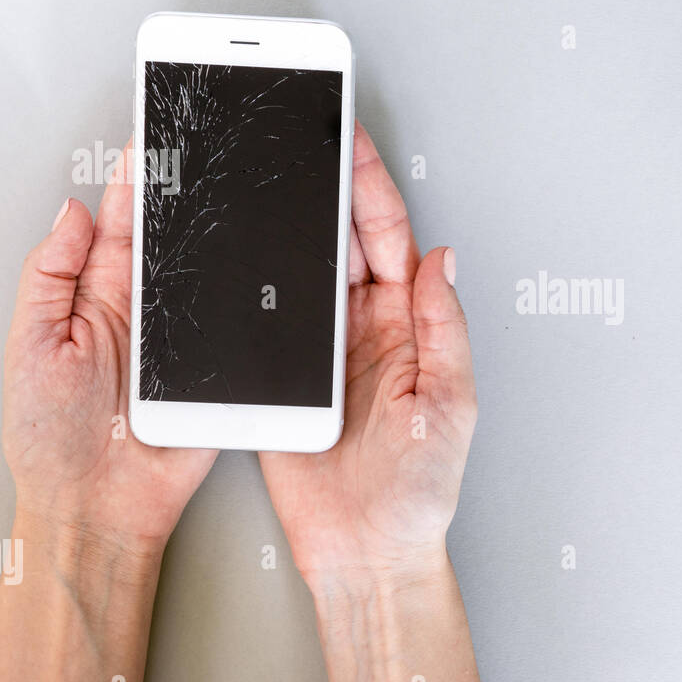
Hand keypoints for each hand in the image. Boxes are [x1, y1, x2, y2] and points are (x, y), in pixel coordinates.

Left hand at [0, 144, 217, 681]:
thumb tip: (70, 212)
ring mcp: (189, 339)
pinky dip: (262, 295)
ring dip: (234, 237)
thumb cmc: (53, 439)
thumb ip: (50, 277)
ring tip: (251, 188)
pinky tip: (273, 263)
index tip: (160, 133)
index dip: (142, 177)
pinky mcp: (223, 368)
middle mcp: (147, 310)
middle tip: (220, 143)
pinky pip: (247, 323)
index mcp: (97, 296)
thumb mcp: (30, 346)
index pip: (125, 221)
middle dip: (198, 190)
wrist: (99, 509)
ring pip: (218, 273)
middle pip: (178, 237)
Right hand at [259, 121, 476, 585]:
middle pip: (339, 240)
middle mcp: (365, 327)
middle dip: (321, 183)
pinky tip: (233, 248)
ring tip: (259, 170)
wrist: (365, 552)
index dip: (368, 185)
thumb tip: (442, 259)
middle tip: (296, 130)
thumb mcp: (448, 404)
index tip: (349, 136)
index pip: (388, 238)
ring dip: (282, 223)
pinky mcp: (283, 377)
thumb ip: (440, 329)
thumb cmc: (420, 490)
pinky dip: (248, 282)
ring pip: (298, 269)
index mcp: (409, 325)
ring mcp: (322, 350)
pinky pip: (263, 318)